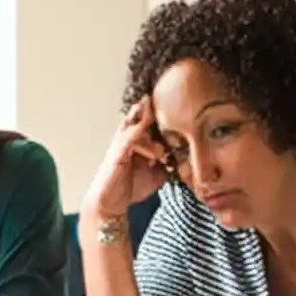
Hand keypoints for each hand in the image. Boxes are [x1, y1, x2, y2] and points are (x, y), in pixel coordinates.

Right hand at [81, 97, 168, 219]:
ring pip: (135, 124)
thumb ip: (167, 163)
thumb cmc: (129, 187)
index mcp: (136, 142)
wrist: (110, 204)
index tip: (172, 98)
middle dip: (149, 106)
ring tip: (156, 111)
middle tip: (163, 92)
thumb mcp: (156, 174)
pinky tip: (146, 129)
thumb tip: (185, 160)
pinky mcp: (117, 154)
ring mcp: (120, 145)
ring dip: (147, 120)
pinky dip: (138, 133)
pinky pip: (128, 138)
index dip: (156, 111)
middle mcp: (126, 140)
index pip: (147, 121)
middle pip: (138, 116)